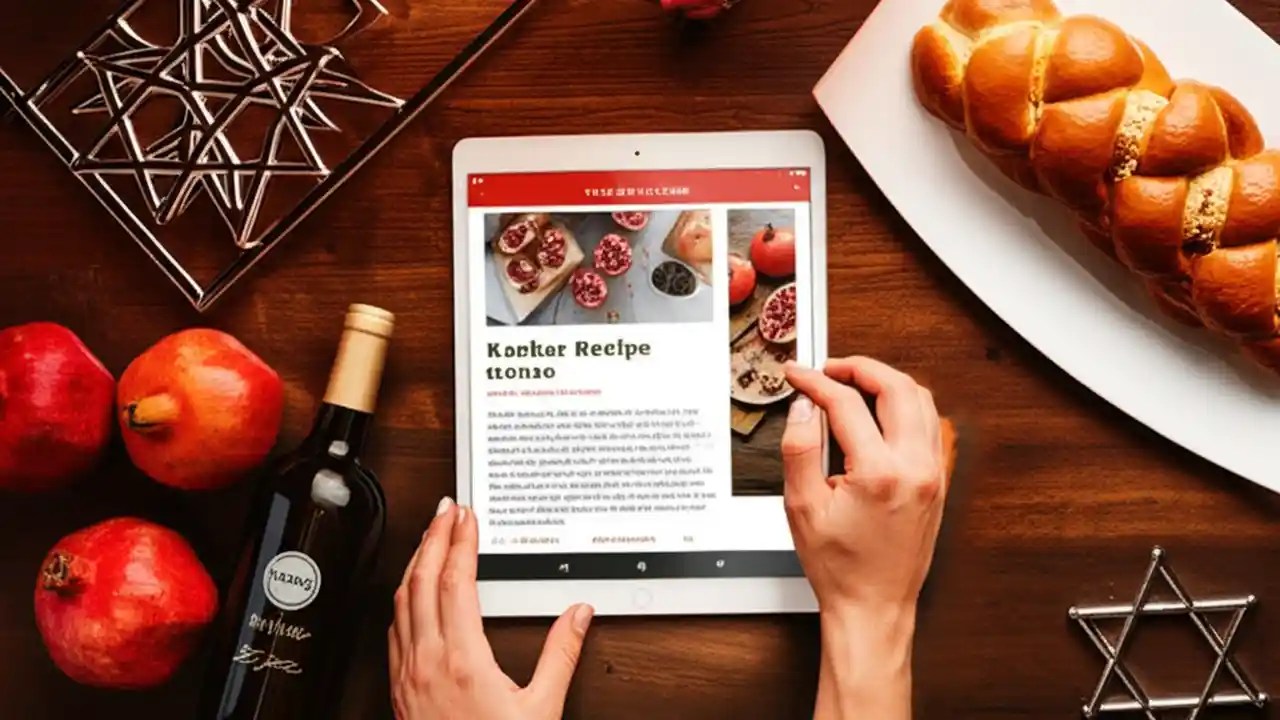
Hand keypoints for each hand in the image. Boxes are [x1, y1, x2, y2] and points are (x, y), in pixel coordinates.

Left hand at [388, 499, 594, 719]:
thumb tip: (579, 615)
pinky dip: (403, 599)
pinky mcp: (397, 692)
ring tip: (429, 538)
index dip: (460, 541)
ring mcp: (406, 677)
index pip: (454, 581)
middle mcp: (427, 663)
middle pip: (420, 581)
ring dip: (414, 563)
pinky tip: (412, 596)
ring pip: (400, 602)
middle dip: (433, 537)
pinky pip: (393, 631)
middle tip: (446, 510)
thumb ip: (562, 655)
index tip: (467, 516)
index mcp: (463, 660)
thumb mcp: (542, 709)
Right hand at [781, 357, 955, 719]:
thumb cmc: (840, 568)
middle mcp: (915, 469)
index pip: (846, 404)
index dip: (816, 381)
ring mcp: (933, 475)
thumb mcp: (802, 507)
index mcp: (880, 474)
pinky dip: (904, 406)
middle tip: (829, 368)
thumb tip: (804, 407)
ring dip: (887, 382)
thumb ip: (799, 448)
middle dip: (859, 368)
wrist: (873, 606)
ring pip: (921, 400)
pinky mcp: (938, 482)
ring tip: (852, 384)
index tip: (798, 375)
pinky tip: (879, 413)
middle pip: (896, 386)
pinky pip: (928, 425)